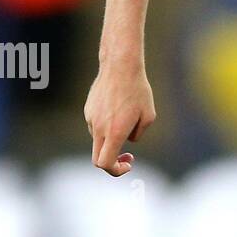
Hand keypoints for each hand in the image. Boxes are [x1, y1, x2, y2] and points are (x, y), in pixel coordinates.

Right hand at [84, 61, 155, 175]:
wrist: (120, 67)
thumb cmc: (138, 90)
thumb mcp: (148, 116)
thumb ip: (137, 134)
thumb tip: (127, 139)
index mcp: (114, 133)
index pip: (105, 163)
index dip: (116, 170)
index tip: (128, 163)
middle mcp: (99, 128)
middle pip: (97, 158)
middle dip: (112, 162)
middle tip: (127, 155)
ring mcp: (91, 118)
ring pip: (99, 140)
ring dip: (112, 140)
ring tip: (128, 120)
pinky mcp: (88, 110)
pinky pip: (97, 126)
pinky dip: (107, 127)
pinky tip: (118, 110)